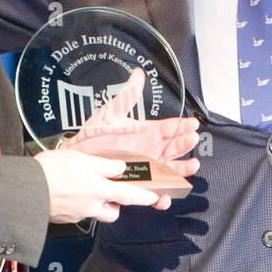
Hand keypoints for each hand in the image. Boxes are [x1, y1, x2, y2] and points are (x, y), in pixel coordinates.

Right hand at [33, 148, 165, 223]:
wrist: (25, 190)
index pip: (129, 195)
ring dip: (98, 205)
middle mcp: (91, 206)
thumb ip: (104, 165)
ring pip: (95, 213)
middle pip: (113, 211)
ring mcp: (77, 214)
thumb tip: (119, 168)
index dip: (144, 197)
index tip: (153, 197)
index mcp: (99, 190)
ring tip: (90, 190)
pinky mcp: (64, 217)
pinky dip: (79, 204)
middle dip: (117, 205)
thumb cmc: (50, 172)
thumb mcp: (81, 158)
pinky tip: (70, 193)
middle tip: (115, 193)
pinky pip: (78, 213)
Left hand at [62, 67, 200, 185]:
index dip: (183, 125)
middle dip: (186, 144)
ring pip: (172, 170)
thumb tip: (137, 74)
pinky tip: (166, 194)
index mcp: (148, 132)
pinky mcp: (141, 184)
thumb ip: (127, 95)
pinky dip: (164, 196)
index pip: (171, 127)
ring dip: (183, 169)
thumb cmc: (94, 135)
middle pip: (176, 147)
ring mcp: (148, 168)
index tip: (192, 123)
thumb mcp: (112, 113)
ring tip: (191, 165)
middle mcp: (151, 150)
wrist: (79, 157)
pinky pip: (156, 192)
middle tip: (192, 139)